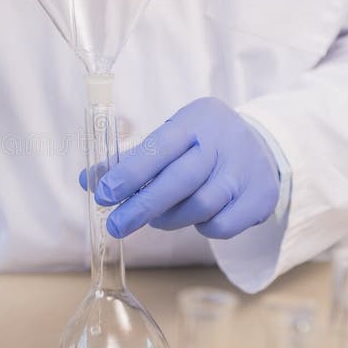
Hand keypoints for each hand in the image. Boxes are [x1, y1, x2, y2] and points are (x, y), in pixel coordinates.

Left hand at [83, 97, 279, 240]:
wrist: (261, 147)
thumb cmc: (200, 145)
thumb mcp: (169, 140)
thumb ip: (130, 160)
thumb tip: (86, 180)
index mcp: (196, 120)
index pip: (159, 146)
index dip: (130, 173)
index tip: (103, 194)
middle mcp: (224, 142)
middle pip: (180, 180)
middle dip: (143, 206)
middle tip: (116, 225)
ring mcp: (246, 170)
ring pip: (200, 206)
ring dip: (170, 218)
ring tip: (157, 218)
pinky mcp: (261, 197)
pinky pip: (221, 225)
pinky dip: (202, 227)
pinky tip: (197, 217)